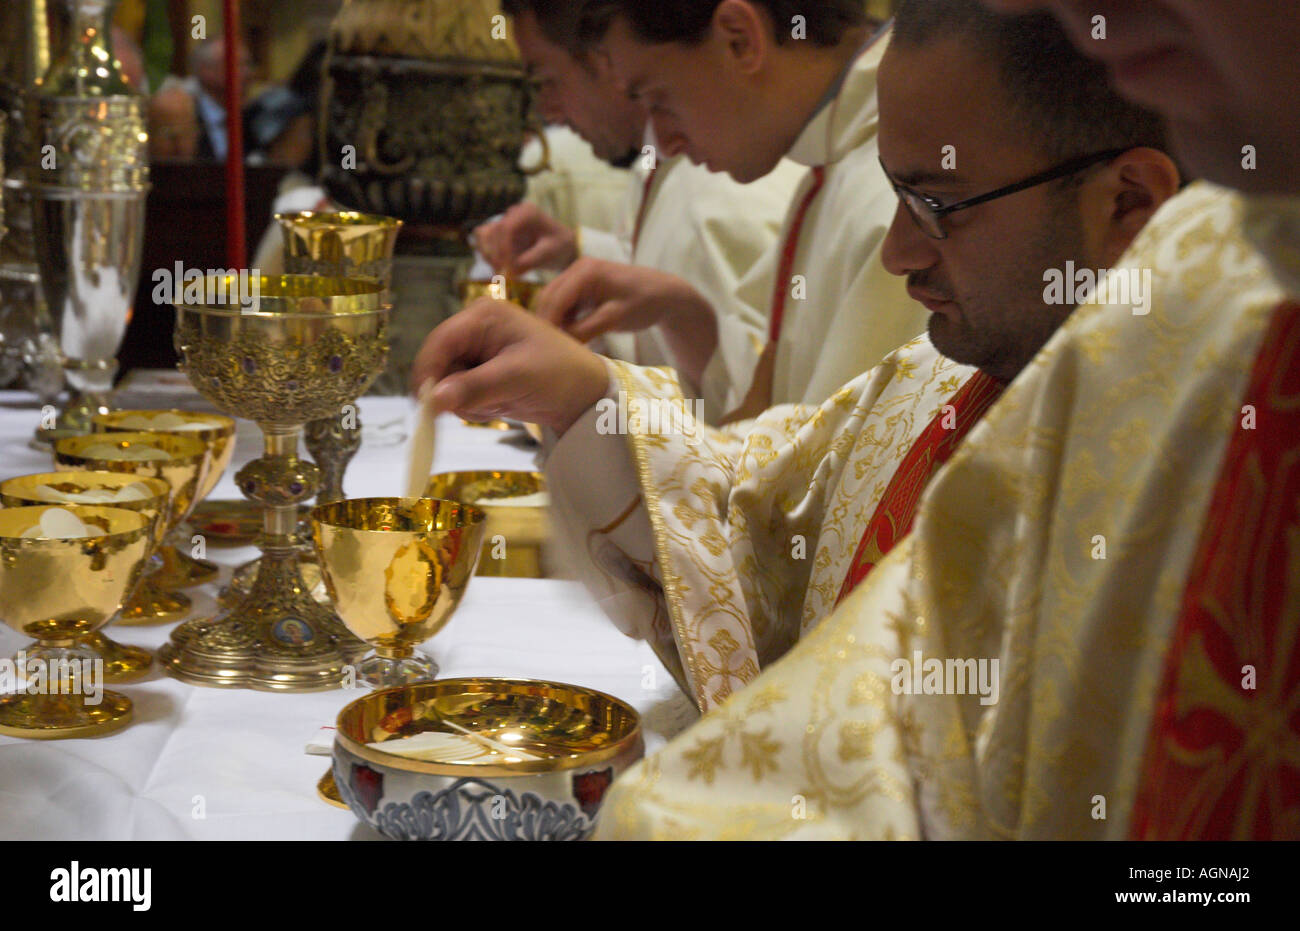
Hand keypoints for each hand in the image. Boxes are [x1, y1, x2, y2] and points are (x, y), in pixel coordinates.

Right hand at [411, 299, 610, 435]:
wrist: (586, 396)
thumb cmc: (560, 373)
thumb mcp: (517, 377)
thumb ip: (474, 387)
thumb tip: (434, 400)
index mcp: (483, 316)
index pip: (439, 341)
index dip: (428, 372)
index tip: (426, 403)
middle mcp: (474, 330)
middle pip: (438, 364)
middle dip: (454, 390)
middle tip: (482, 405)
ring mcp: (477, 354)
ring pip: (446, 384)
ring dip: (467, 402)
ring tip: (501, 402)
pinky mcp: (481, 376)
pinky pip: (459, 396)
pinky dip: (475, 407)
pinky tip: (501, 405)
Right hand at [472, 203, 577, 274]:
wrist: (561, 246)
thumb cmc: (558, 247)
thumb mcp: (549, 254)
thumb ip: (530, 261)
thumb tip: (510, 272)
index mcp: (527, 213)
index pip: (507, 228)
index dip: (503, 249)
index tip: (508, 268)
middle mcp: (513, 213)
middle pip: (493, 232)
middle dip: (496, 255)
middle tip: (504, 275)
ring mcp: (504, 220)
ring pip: (483, 235)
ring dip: (489, 255)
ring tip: (502, 271)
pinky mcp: (498, 231)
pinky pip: (483, 240)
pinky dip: (487, 254)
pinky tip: (499, 266)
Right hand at [535, 258, 717, 384]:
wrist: (664, 293)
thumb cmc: (644, 303)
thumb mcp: (614, 319)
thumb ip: (585, 330)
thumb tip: (559, 343)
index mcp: (585, 271)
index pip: (554, 299)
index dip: (547, 325)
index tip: (544, 349)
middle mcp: (577, 267)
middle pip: (548, 297)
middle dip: (546, 323)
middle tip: (546, 350)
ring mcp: (578, 274)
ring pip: (553, 300)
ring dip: (553, 321)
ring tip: (556, 345)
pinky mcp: (581, 284)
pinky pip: (563, 301)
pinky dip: (562, 318)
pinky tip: (567, 336)